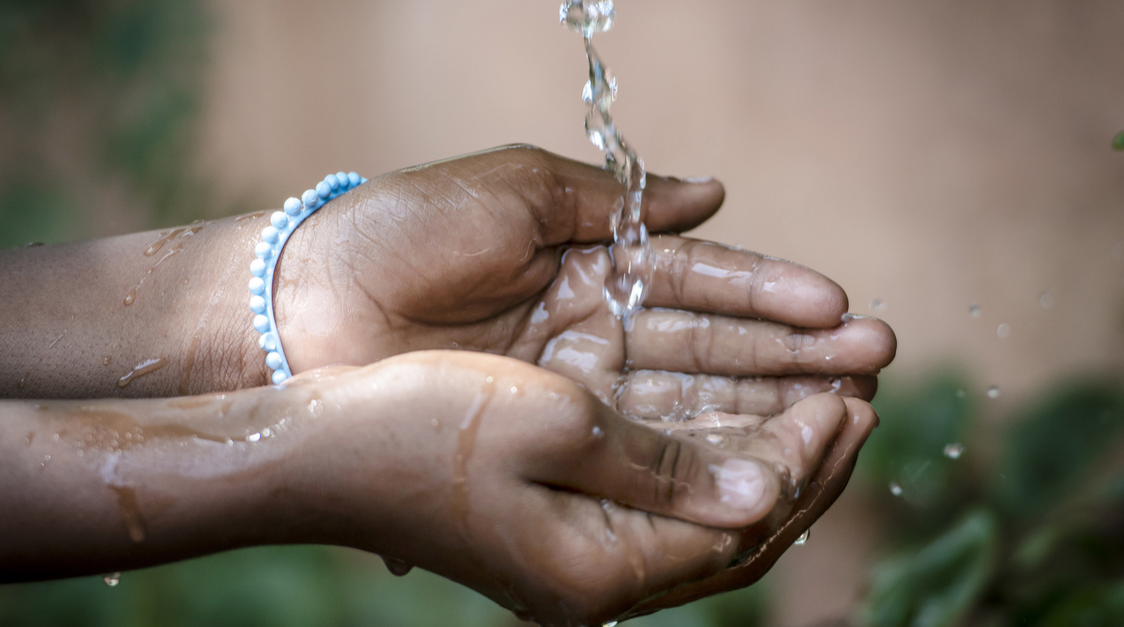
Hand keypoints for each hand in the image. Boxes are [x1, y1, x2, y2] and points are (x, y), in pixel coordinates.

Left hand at [274, 145, 894, 414]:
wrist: (305, 304)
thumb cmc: (403, 231)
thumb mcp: (515, 191)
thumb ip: (616, 199)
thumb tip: (716, 192)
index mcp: (588, 261)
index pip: (699, 282)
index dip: (770, 296)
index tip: (840, 308)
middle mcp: (592, 329)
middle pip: (710, 347)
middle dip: (792, 354)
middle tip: (874, 363)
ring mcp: (572, 388)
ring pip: (686, 401)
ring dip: (766, 405)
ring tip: (847, 409)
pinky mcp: (546, 436)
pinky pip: (636, 445)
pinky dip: (698, 449)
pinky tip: (762, 457)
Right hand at [277, 351, 879, 626]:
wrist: (314, 449)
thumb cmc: (417, 428)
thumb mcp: (551, 426)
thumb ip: (663, 463)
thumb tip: (761, 489)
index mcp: (599, 570)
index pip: (742, 525)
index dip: (806, 459)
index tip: (849, 395)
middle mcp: (595, 577)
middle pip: (735, 530)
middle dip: (804, 462)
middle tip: (858, 394)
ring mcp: (573, 553)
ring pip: (702, 512)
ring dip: (762, 452)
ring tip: (818, 396)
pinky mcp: (554, 522)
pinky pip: (658, 496)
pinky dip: (705, 455)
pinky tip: (729, 413)